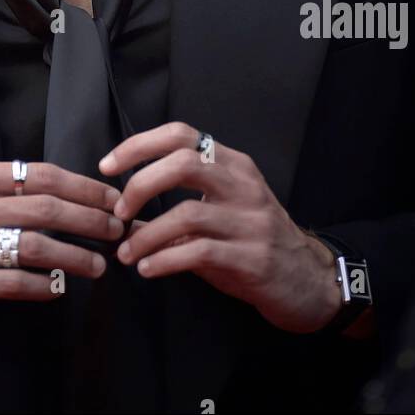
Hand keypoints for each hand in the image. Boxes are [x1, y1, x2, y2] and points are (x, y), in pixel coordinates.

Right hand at [0, 160, 123, 333]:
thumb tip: (53, 188)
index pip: (41, 174)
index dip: (83, 186)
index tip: (110, 197)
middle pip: (46, 208)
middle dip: (90, 218)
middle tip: (117, 228)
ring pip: (35, 246)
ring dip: (76, 256)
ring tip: (100, 264)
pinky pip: (13, 283)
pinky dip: (43, 286)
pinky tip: (60, 289)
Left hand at [100, 122, 342, 333]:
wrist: (306, 280)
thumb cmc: (253, 240)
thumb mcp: (222, 210)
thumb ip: (180, 202)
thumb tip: (123, 207)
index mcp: (233, 164)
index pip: (181, 134)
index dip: (139, 145)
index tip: (108, 165)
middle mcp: (243, 185)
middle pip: (182, 163)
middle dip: (140, 185)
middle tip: (119, 212)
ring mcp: (251, 221)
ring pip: (187, 214)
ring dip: (146, 235)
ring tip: (126, 253)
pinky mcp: (253, 258)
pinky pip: (199, 252)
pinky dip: (165, 260)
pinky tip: (149, 269)